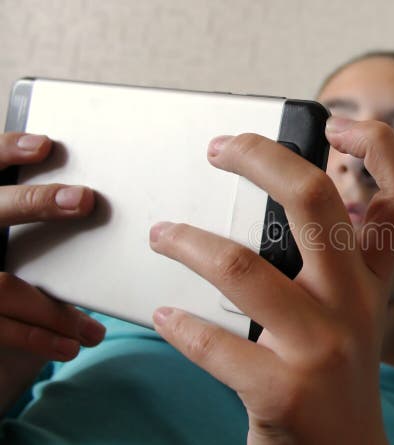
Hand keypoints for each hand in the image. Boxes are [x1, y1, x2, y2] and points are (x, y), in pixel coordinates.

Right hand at [0, 133, 105, 413]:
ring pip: (3, 285)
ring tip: (94, 327)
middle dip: (34, 203)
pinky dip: (40, 338)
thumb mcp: (10, 239)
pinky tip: (71, 345)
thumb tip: (98, 207)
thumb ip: (34, 221)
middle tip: (85, 199)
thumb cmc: (6, 274)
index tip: (46, 145)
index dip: (6, 151)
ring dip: (55, 309)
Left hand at [150, 118, 393, 443]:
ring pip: (242, 267)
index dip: (381, 146)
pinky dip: (179, 324)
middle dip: (261, 158)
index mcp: (373, 280)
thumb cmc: (336, 374)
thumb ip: (335, 260)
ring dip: (188, 242)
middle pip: (317, 201)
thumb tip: (281, 197)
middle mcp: (355, 304)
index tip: (335, 124)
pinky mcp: (282, 391)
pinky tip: (165, 315)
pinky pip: (212, 343)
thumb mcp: (352, 313)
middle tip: (221, 148)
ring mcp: (321, 347)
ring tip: (164, 234)